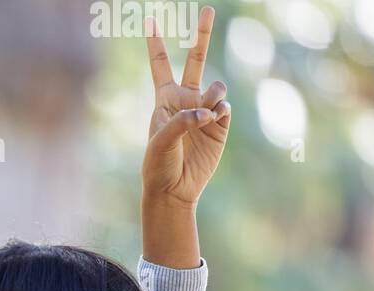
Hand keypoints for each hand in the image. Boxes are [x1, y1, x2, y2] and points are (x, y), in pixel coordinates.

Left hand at [141, 6, 230, 208]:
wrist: (174, 189)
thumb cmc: (159, 165)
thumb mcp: (161, 141)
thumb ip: (183, 121)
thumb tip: (209, 112)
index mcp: (165, 99)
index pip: (161, 64)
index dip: (156, 42)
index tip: (149, 19)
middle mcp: (186, 100)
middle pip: (195, 59)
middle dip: (202, 34)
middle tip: (207, 9)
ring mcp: (204, 111)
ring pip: (216, 87)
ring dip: (213, 95)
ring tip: (205, 113)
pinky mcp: (220, 125)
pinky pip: (224, 108)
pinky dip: (219, 113)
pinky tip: (212, 122)